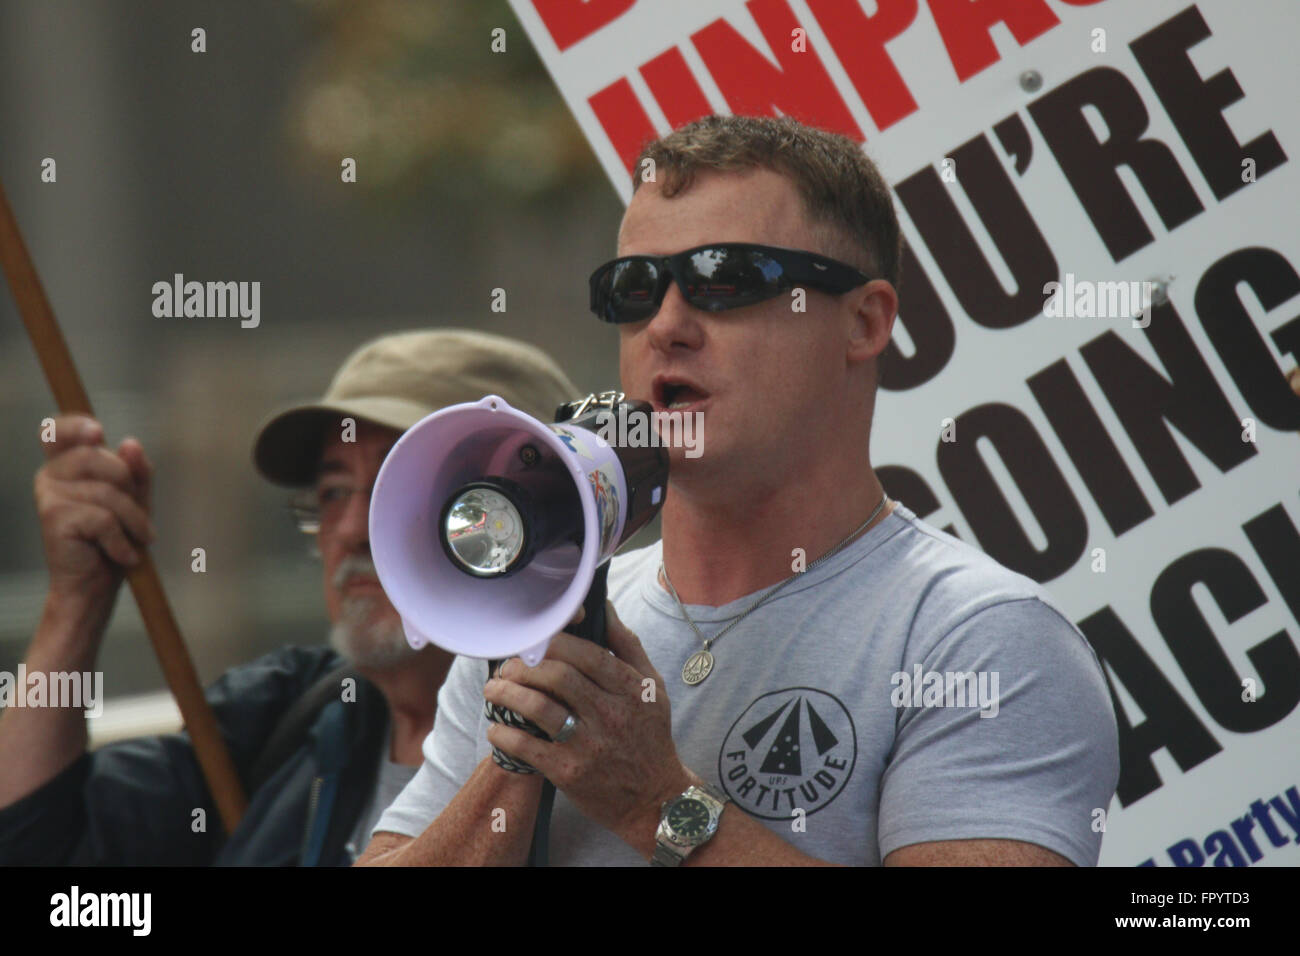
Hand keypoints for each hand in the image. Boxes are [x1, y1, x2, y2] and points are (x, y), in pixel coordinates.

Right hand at [33, 414, 154, 607]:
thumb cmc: (113, 540)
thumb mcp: (133, 500)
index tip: (97, 431)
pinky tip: (122, 554)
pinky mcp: (54, 517)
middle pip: (100, 458)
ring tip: (138, 540)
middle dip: (130, 489)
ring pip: (108, 491)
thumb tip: (130, 443)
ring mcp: (49, 495)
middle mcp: (50, 475)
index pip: (58, 432)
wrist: (93, 587)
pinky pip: (104, 518)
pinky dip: (122, 540)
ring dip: (134, 521)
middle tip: (139, 520)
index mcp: (65, 465)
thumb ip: (135, 471)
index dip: (75, 426)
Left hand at [483, 602, 693, 853]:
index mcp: (630, 688)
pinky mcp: (570, 773)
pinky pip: (528, 748)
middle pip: (558, 677)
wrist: (655, 799)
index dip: (553, 642)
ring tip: (493, 689)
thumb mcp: (652, 687)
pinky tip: (497, 726)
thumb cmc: (650, 735)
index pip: (586, 654)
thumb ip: (627, 645)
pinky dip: (505, 733)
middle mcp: (611, 714)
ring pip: (539, 709)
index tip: (533, 640)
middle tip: (508, 666)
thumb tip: (604, 606)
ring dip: (507, 694)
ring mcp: (590, 745)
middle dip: (524, 666)